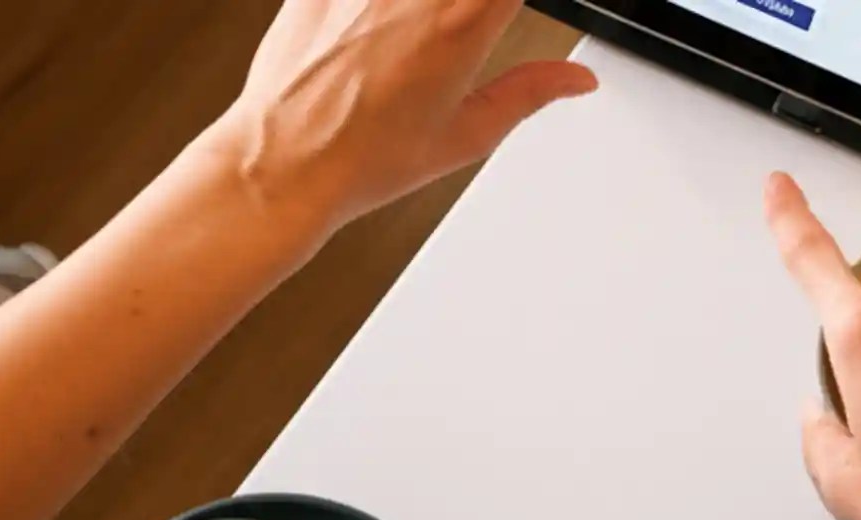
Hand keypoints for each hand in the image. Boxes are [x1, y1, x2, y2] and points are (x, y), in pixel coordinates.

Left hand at [205, 0, 596, 228]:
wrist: (284, 163)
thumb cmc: (365, 158)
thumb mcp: (467, 134)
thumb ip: (531, 93)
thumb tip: (576, 81)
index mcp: (464, 22)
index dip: (508, 4)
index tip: (507, 16)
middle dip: (469, 9)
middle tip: (459, 34)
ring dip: (425, 11)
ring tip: (414, 44)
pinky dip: (376, 6)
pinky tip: (377, 31)